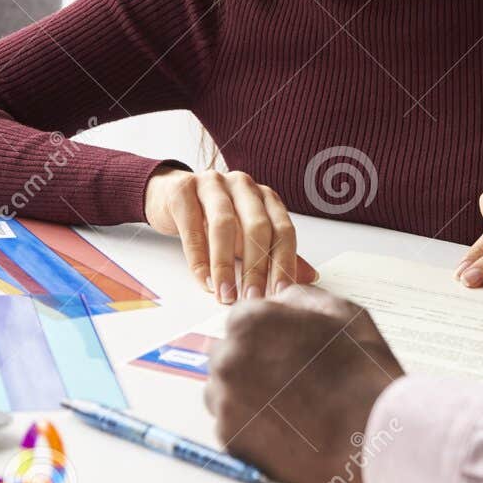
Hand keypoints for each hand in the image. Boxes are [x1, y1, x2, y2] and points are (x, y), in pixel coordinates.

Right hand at [143, 166, 316, 303]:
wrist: (171, 195)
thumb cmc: (214, 218)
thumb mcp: (247, 236)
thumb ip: (275, 253)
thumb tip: (310, 277)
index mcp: (265, 196)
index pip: (283, 229)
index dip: (285, 262)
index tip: (282, 294)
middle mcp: (243, 186)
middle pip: (257, 226)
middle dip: (257, 266)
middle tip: (253, 298)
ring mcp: (213, 184)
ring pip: (224, 225)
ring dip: (225, 265)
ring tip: (226, 294)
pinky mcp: (183, 190)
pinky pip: (192, 227)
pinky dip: (199, 258)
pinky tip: (204, 281)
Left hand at [204, 285, 402, 482]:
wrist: (370, 433)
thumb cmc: (361, 371)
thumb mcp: (341, 312)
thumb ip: (299, 298)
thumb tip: (279, 301)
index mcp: (250, 322)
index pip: (240, 319)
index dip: (266, 332)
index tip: (285, 347)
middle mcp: (229, 359)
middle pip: (226, 354)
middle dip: (250, 362)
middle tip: (288, 378)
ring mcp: (226, 402)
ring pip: (223, 392)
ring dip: (245, 394)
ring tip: (287, 405)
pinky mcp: (231, 439)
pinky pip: (231, 425)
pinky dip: (250, 426)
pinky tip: (283, 427)